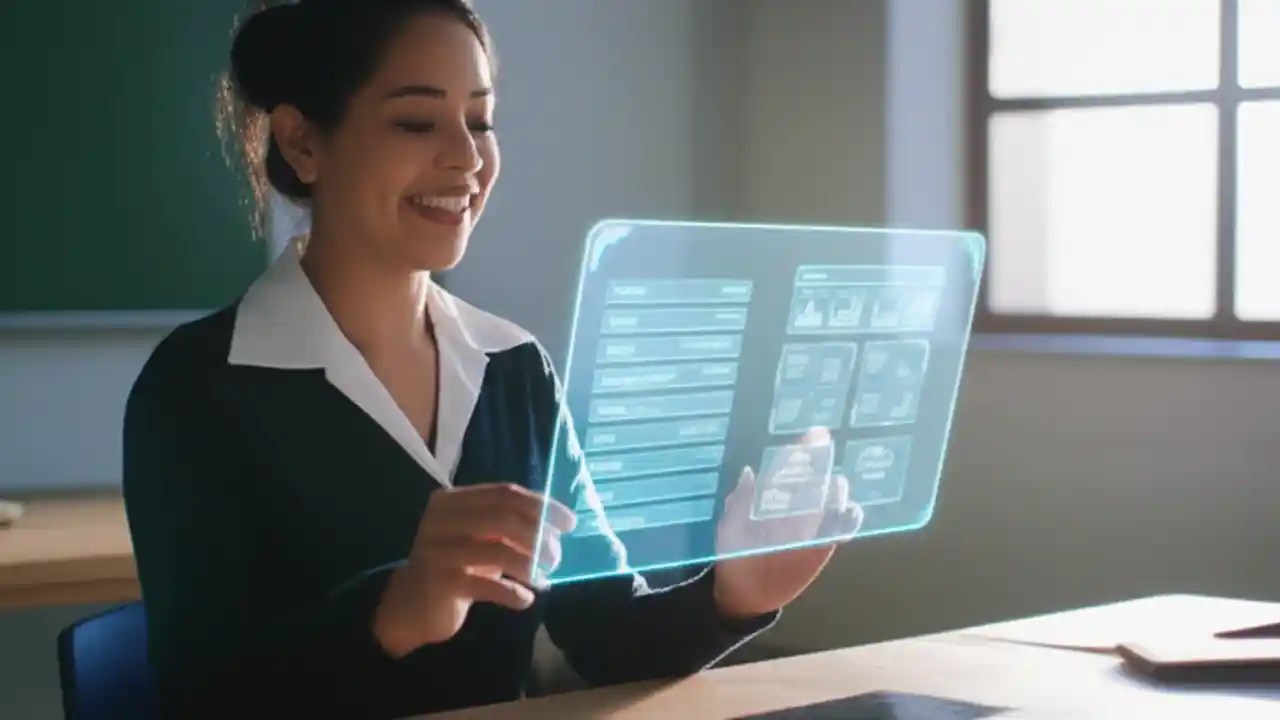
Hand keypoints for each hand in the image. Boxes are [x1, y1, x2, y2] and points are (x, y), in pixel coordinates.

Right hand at [373, 483, 575, 656]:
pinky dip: (513, 593)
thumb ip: (507, 525)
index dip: (541, 506)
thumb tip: (558, 524)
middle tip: (557, 557)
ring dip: (530, 566)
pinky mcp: (441, 583)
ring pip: (498, 551)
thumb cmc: (455, 565)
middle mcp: (442, 519)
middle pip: (503, 518)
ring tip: (545, 580)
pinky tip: (524, 600)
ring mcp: (439, 550)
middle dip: (538, 536)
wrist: (409, 604)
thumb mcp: (478, 538)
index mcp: (452, 500)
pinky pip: (489, 585)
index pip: (505, 493)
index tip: (569, 523)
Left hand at [712, 428, 862, 619]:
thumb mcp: (730, 529)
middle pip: (814, 480)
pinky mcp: (824, 546)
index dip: (801, 452)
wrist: (744, 591)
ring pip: (832, 502)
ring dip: (836, 492)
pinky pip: (842, 529)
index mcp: (773, 498)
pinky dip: (849, 520)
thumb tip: (749, 471)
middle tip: (826, 450)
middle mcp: (796, 507)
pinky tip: (849, 513)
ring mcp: (812, 526)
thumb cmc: (735, 554)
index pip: (790, 469)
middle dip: (821, 463)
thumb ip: (740, 503)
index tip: (813, 435)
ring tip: (836, 485)